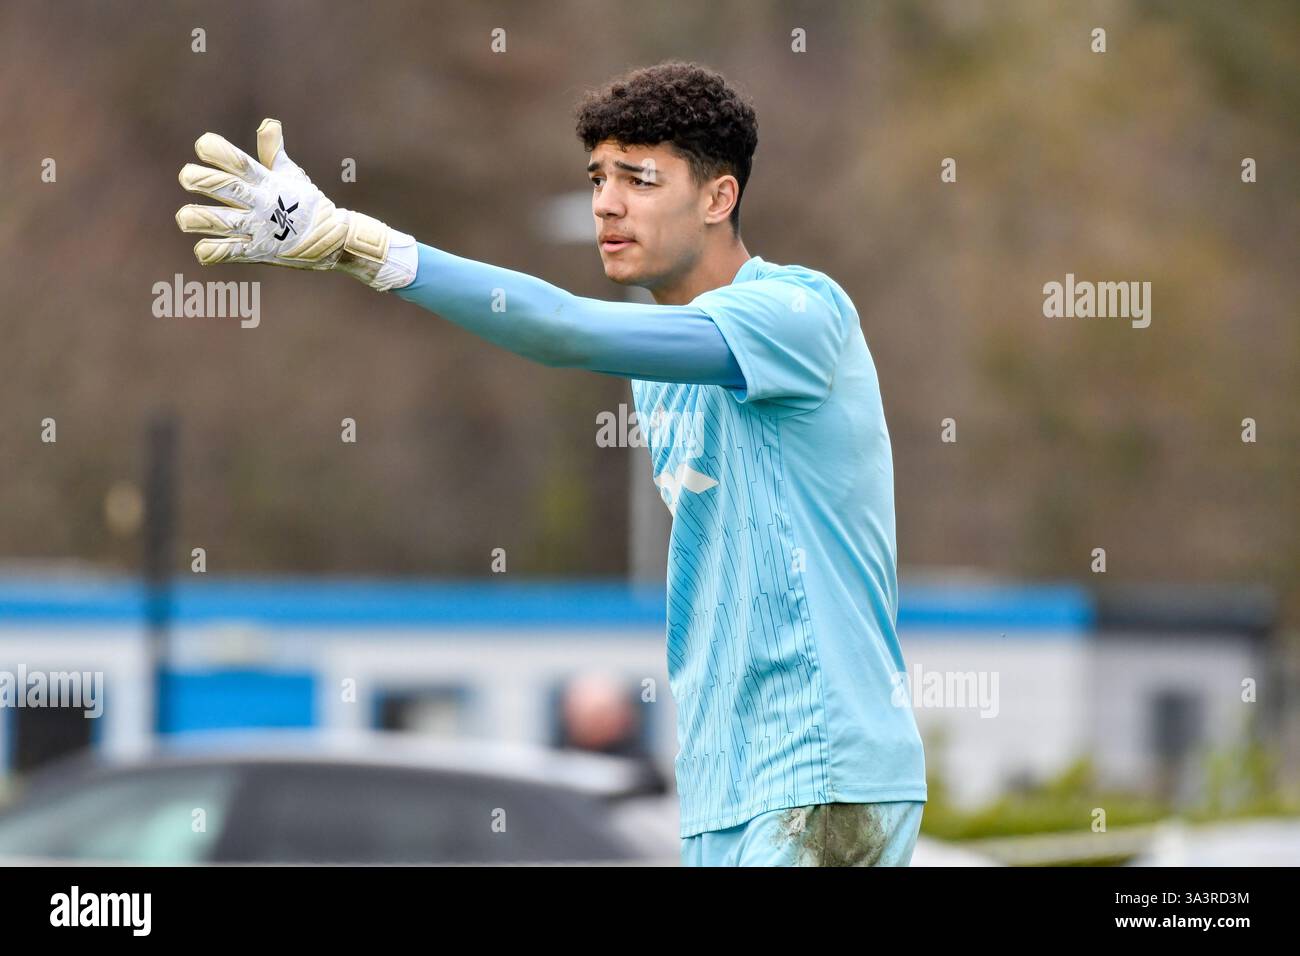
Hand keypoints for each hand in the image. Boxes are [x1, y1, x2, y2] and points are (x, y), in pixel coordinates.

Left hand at [176, 118, 414, 289]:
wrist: (333, 242)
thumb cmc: (308, 205)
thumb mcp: (292, 175)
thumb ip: (273, 150)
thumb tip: (268, 122)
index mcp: (266, 181)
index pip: (240, 161)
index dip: (218, 151)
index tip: (203, 146)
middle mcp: (260, 203)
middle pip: (225, 186)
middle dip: (201, 180)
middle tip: (187, 178)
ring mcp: (257, 228)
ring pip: (220, 221)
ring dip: (197, 218)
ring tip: (185, 218)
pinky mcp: (256, 252)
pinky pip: (226, 253)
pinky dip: (209, 251)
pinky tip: (203, 247)